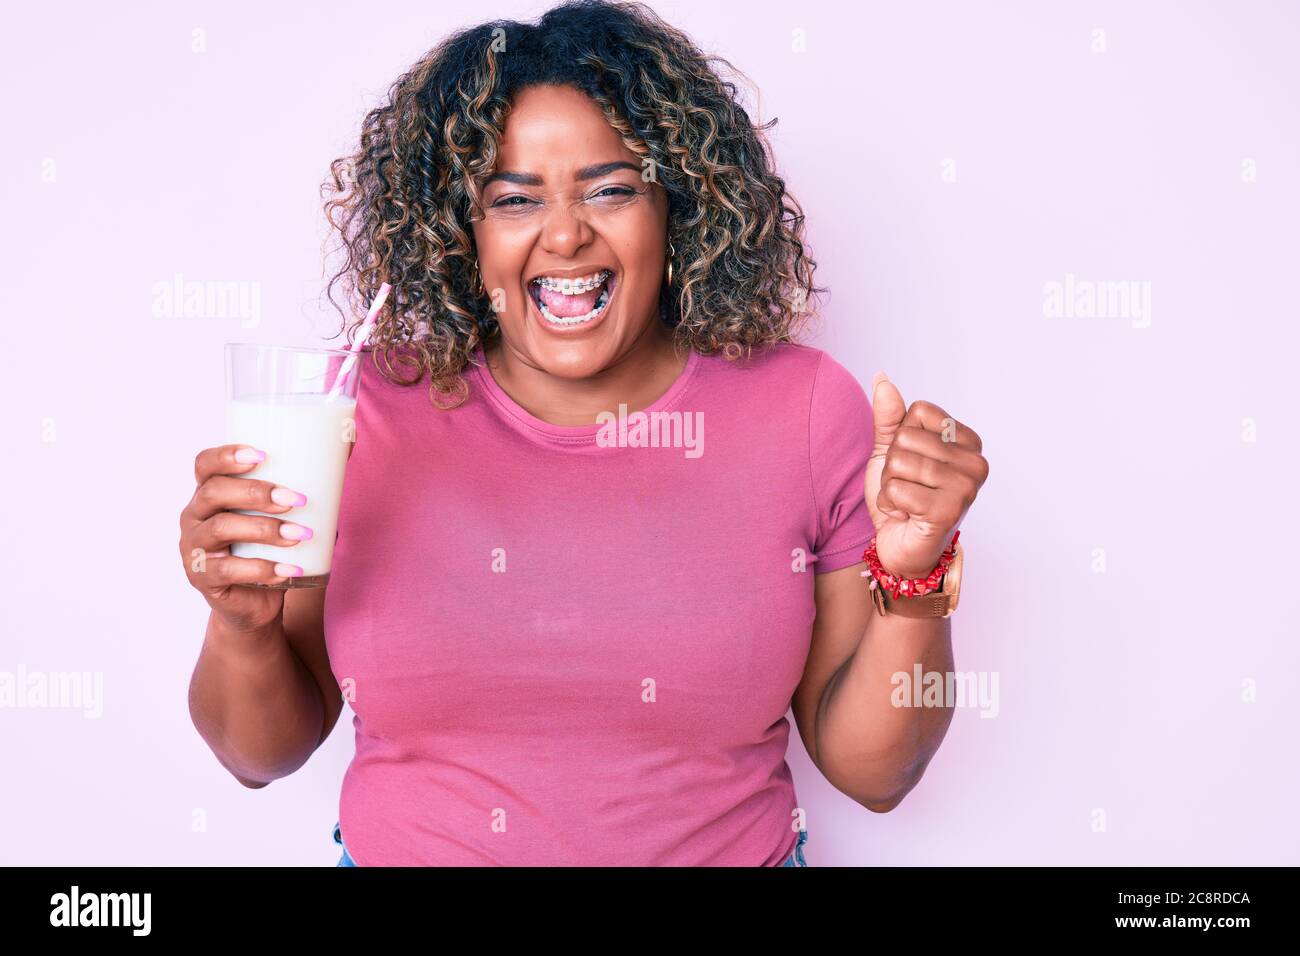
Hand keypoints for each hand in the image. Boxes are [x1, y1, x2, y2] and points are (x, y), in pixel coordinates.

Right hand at [178, 444, 312, 633]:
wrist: (256, 599)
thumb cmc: (269, 545)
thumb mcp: (283, 512)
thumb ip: (308, 477)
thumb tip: (350, 436)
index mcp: (210, 492)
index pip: (204, 464)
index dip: (227, 455)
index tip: (263, 453)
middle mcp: (194, 516)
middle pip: (214, 492)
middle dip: (257, 492)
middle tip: (296, 500)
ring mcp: (194, 548)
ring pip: (222, 528)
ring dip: (266, 529)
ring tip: (301, 535)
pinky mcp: (203, 578)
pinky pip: (229, 570)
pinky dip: (263, 569)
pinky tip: (290, 569)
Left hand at [864, 373, 988, 579]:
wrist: (900, 547)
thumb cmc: (901, 498)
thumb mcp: (890, 451)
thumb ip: (889, 417)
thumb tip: (882, 378)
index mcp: (968, 441)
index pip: (919, 411)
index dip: (902, 437)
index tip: (913, 464)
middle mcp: (976, 462)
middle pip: (906, 438)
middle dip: (892, 465)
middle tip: (908, 487)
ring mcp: (966, 487)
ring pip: (899, 463)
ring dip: (890, 486)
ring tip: (906, 502)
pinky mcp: (949, 511)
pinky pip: (896, 490)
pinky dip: (890, 505)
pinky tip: (906, 516)